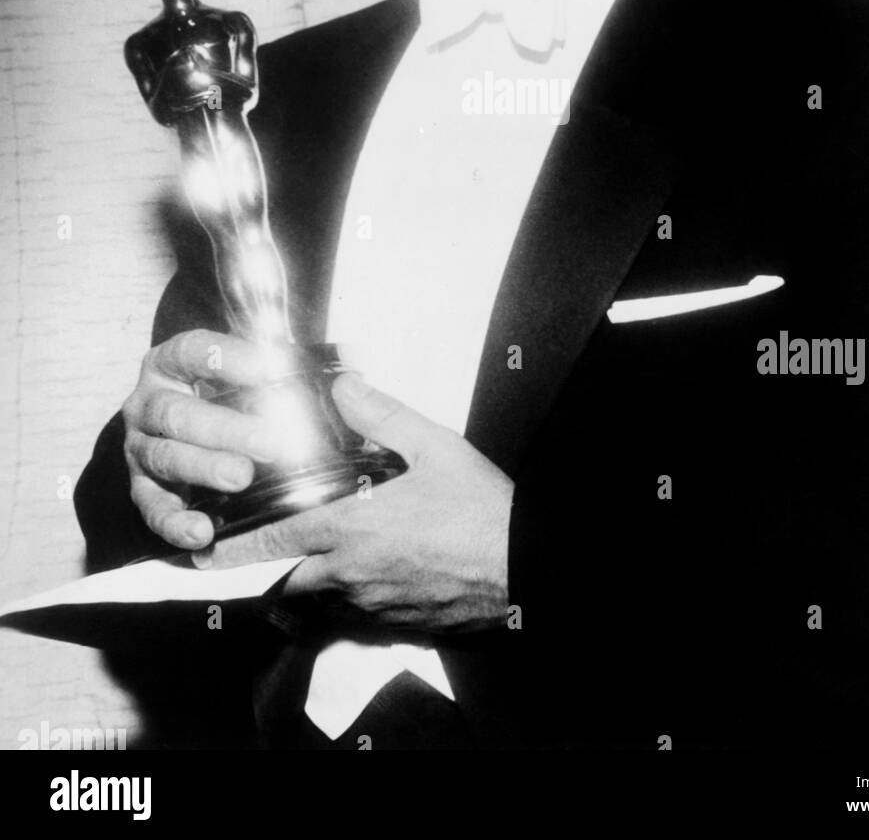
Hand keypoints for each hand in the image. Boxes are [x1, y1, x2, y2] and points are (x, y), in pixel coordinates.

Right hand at [122, 330, 290, 550]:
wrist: (193, 429)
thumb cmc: (231, 396)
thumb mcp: (254, 374)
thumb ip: (293, 370)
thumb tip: (351, 372)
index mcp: (173, 363)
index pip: (193, 352)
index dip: (229, 360)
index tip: (272, 369)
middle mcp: (149, 402)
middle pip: (177, 413)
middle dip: (224, 428)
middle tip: (269, 442)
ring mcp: (140, 446)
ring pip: (164, 457)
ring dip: (204, 468)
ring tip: (242, 477)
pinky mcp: (142, 489)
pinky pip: (152, 508)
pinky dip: (175, 522)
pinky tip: (203, 531)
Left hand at [195, 372, 514, 634]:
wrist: (525, 565)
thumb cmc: (481, 508)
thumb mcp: (434, 445)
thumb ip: (381, 414)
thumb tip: (344, 384)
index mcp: (353, 528)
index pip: (274, 540)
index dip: (232, 547)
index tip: (201, 547)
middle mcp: (351, 575)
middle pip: (281, 586)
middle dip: (257, 575)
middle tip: (238, 560)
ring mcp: (371, 607)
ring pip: (312, 607)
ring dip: (297, 591)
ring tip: (293, 567)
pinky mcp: (394, 625)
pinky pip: (347, 621)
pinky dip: (335, 606)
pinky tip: (350, 581)